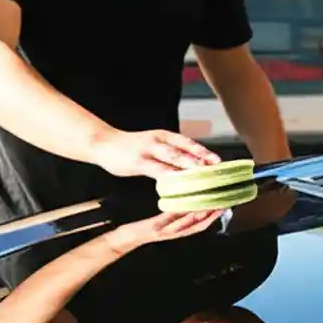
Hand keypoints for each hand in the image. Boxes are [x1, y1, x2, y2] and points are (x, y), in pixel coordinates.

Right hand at [90, 128, 220, 177]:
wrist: (103, 143)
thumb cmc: (130, 146)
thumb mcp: (153, 144)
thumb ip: (169, 152)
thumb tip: (190, 162)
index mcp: (164, 135)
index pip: (188, 143)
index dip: (204, 151)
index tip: (218, 161)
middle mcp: (159, 140)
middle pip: (185, 150)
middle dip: (202, 159)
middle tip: (217, 169)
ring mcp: (149, 150)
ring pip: (174, 158)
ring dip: (190, 167)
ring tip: (204, 176)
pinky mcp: (139, 162)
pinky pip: (158, 171)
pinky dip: (171, 179)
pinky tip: (180, 186)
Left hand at [99, 210, 224, 254]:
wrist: (126, 239)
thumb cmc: (142, 230)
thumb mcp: (160, 221)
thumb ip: (173, 214)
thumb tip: (184, 204)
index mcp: (177, 229)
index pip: (199, 223)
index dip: (213, 216)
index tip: (223, 205)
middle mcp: (175, 232)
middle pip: (198, 225)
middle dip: (212, 216)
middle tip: (223, 205)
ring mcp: (167, 231)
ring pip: (188, 224)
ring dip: (202, 216)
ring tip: (212, 206)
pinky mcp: (157, 229)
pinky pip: (173, 222)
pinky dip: (183, 217)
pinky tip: (190, 210)